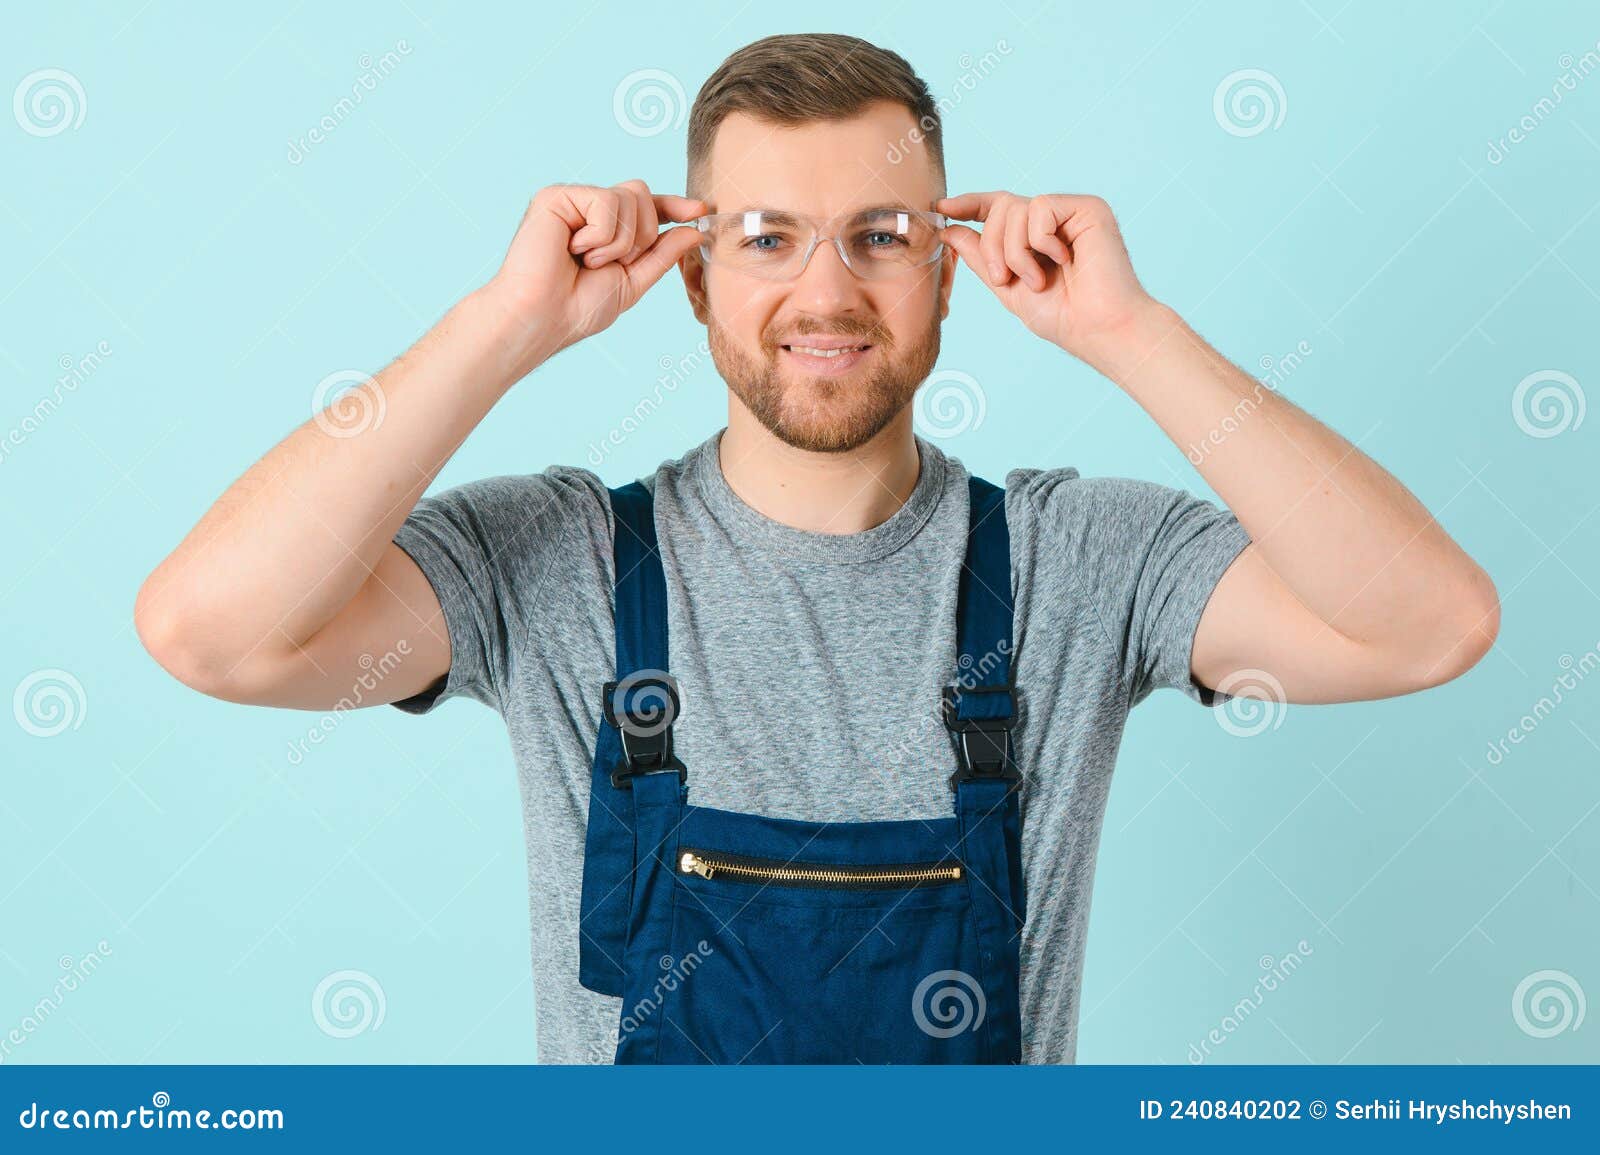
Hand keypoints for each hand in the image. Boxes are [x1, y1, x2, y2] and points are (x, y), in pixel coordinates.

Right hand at [485, 180, 706, 362]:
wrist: (543, 317)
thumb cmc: (578, 307)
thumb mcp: (633, 281)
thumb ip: (663, 253)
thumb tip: (696, 228)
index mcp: (606, 228)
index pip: (647, 206)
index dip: (674, 206)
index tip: (700, 210)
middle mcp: (588, 209)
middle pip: (643, 193)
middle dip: (642, 235)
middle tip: (611, 263)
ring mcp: (573, 200)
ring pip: (629, 196)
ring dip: (620, 241)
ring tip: (588, 261)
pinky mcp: (557, 196)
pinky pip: (607, 201)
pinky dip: (600, 236)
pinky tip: (573, 250)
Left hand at [937, 192, 1158, 365]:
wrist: (1096, 329)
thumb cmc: (1062, 316)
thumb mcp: (1007, 286)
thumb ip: (980, 256)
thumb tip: (949, 229)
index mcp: (1034, 236)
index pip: (996, 208)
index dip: (968, 204)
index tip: (942, 208)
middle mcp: (1053, 220)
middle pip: (1000, 207)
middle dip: (992, 246)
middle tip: (1002, 280)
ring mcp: (1070, 212)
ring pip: (1016, 207)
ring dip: (1015, 251)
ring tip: (1037, 280)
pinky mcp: (1087, 208)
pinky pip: (1041, 207)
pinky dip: (1040, 241)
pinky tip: (1063, 261)